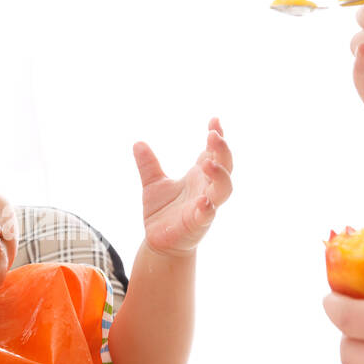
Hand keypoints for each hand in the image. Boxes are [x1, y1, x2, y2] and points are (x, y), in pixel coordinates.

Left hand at [133, 117, 232, 257]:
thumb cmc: (162, 213)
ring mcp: (205, 206)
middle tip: (214, 135)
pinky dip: (208, 207)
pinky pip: (208, 214)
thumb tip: (137, 143)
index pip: (214, 153)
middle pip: (225, 166)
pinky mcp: (198, 223)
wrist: (159, 241)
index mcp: (199, 177)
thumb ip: (148, 165)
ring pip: (224, 189)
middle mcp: (206, 189)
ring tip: (209, 162)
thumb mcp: (153, 185)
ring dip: (220, 175)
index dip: (217, 137)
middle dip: (222, 151)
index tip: (214, 121)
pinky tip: (203, 200)